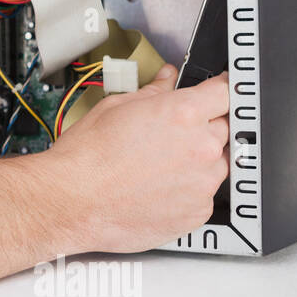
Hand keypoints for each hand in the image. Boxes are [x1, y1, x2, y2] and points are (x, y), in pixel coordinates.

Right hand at [47, 63, 229, 253]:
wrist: (72, 202)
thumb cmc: (87, 158)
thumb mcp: (116, 108)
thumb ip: (153, 93)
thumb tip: (166, 82)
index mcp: (184, 113)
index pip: (225, 92)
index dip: (219, 91)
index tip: (216, 94)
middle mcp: (201, 147)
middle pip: (223, 129)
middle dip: (202, 128)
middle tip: (168, 137)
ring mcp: (203, 183)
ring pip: (215, 164)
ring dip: (197, 161)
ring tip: (157, 167)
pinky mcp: (198, 213)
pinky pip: (203, 195)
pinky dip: (188, 191)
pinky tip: (157, 189)